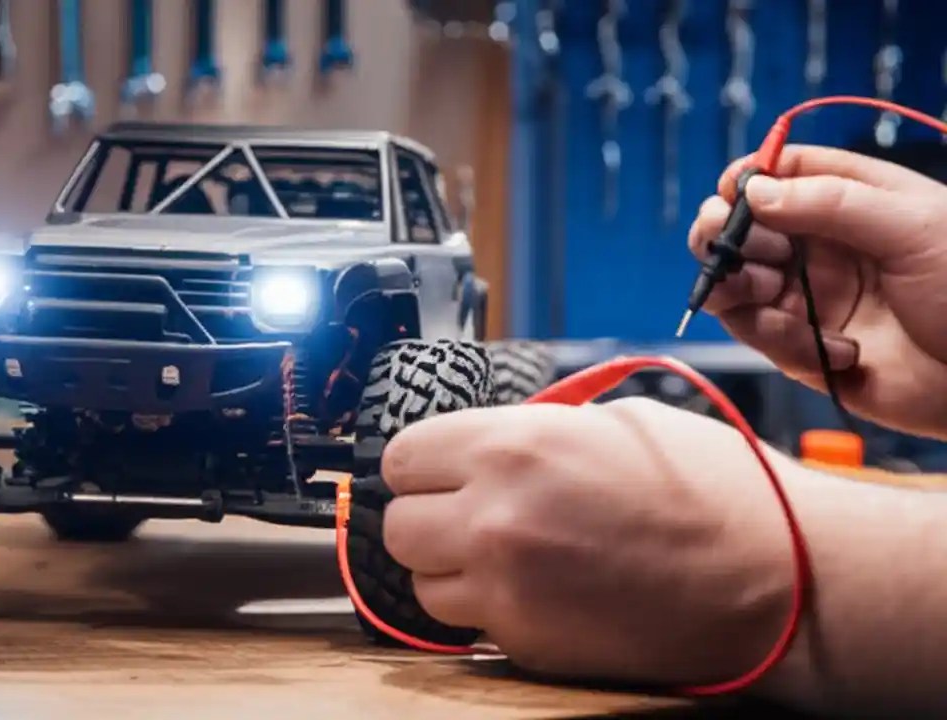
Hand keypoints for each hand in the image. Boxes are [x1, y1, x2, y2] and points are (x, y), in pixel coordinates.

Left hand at [380, 398, 797, 686]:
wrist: (777, 581)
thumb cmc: (714, 491)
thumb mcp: (617, 421)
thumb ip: (535, 429)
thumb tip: (487, 441)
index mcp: (514, 446)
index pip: (403, 456)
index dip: (424, 464)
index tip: (439, 471)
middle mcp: (495, 517)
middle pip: (397, 523)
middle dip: (426, 516)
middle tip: (465, 514)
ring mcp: (506, 588)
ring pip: (421, 581)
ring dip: (449, 568)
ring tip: (502, 556)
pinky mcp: (526, 643)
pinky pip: (468, 623)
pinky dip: (486, 608)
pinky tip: (536, 590)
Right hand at [689, 145, 946, 438]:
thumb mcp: (913, 227)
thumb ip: (832, 202)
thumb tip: (753, 191)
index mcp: (852, 202)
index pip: (782, 172)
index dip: (747, 179)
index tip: (732, 193)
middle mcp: (821, 246)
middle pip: (740, 226)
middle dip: (726, 234)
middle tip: (746, 249)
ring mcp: (807, 297)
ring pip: (733, 282)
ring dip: (737, 286)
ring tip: (770, 292)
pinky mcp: (801, 347)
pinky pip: (758, 335)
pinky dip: (780, 339)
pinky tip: (836, 350)